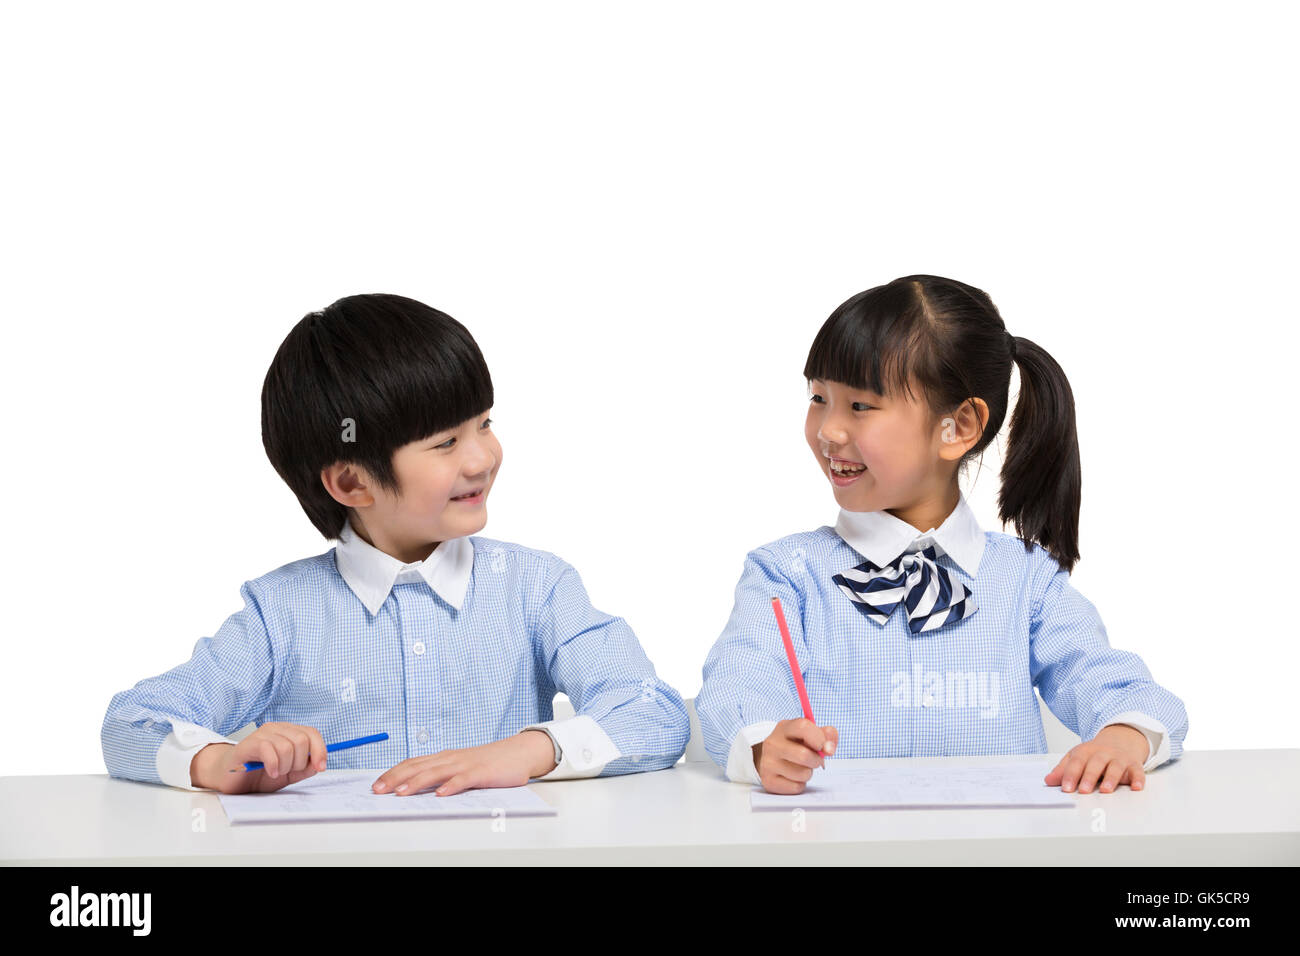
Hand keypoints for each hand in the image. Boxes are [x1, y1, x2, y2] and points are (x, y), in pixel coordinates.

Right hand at [189, 722, 327, 792]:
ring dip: (285, 766)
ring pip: (287, 746)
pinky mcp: (249, 744)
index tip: (321, 767)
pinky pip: (269, 750)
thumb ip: (303, 769)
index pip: (312, 733)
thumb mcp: (287, 774)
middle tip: (287, 771)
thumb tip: (318, 764)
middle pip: (302, 740)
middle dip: (299, 762)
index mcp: (288, 732)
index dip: (320, 750)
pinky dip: (273, 765)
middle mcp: (276, 729)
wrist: (229, 777)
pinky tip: (270, 772)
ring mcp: (262, 734)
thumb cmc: (257, 774)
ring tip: (275, 772)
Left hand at [371, 730, 557, 796]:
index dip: (392, 773)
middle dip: (395, 778)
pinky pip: (464, 780)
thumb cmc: (488, 763)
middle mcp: (450, 758)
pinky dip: (451, 786)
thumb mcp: (460, 767)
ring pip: (436, 773)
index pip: (412, 763)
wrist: (517, 753)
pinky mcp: (481, 772)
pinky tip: (441, 794)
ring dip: (416, 783)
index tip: (376, 785)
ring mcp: (465, 764)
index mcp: (443, 757)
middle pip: (418, 767)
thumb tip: (414, 788)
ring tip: (400, 793)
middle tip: (378, 790)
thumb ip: (441, 775)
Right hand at [752, 718, 837, 793]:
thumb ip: (826, 735)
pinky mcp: (769, 781)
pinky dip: (800, 784)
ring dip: (808, 773)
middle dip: (817, 760)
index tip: (824, 747)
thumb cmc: (796, 745)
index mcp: (784, 728)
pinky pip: (797, 787)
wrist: (771, 759)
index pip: (803, 727)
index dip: (819, 738)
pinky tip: (792, 777)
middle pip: (804, 755)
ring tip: (800, 767)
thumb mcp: (810, 733)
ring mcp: (768, 763)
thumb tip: (829, 748)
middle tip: (814, 759)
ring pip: (803, 774)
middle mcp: (773, 744)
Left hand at [1045, 724, 1148, 793]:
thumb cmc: (1095, 754)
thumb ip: (1063, 770)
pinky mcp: (1134, 765)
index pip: (1076, 762)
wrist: (1120, 740)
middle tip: (1084, 791)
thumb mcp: (1077, 757)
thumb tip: (1048, 780)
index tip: (1066, 788)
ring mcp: (1119, 758)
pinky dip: (1138, 779)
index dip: (1070, 775)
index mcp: (1086, 751)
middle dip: (1089, 777)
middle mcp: (1103, 753)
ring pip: (1115, 767)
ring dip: (1111, 778)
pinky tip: (1136, 787)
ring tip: (1106, 790)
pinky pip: (1137, 772)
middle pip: (1095, 763)